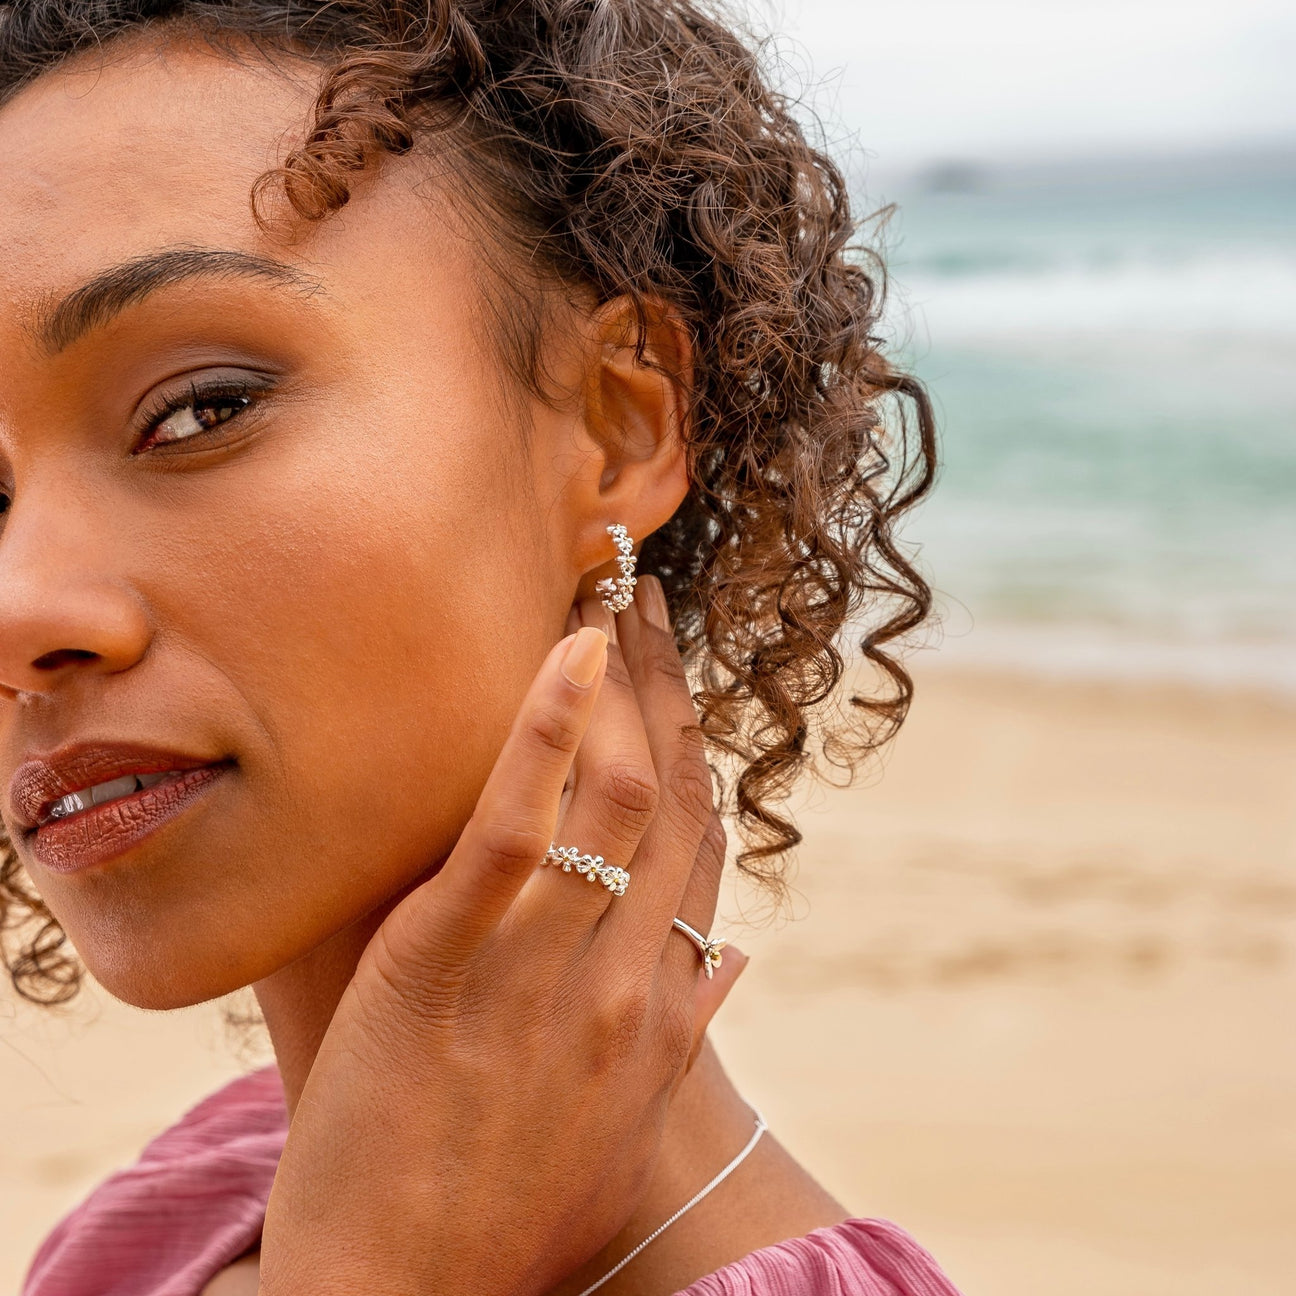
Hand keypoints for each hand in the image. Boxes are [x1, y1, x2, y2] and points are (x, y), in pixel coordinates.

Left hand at [257, 577, 744, 1294]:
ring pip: (610, 793)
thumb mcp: (622, 1126)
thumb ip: (687, 1032)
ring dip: (617, 676)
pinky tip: (562, 649)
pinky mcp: (448, 959)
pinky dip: (543, 730)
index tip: (678, 675)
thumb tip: (735, 957)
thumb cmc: (515, 1212)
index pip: (701, 842)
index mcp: (661, 1005)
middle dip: (663, 681)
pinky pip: (512, 825)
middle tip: (647, 591)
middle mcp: (625, 974)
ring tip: (608, 584)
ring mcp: (544, 964)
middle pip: (666, 794)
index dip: (695, 744)